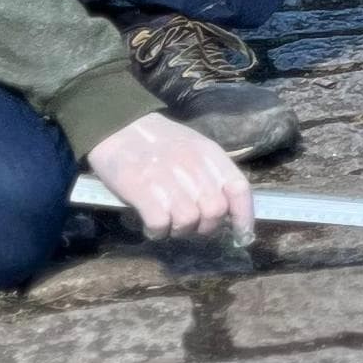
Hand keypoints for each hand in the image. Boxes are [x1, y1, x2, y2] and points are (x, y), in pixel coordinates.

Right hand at [86, 110, 253, 242]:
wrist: (117, 126)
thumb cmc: (158, 142)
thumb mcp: (194, 148)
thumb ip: (211, 175)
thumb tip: (226, 211)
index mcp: (210, 154)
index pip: (239, 189)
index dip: (244, 217)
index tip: (242, 236)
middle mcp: (193, 166)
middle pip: (215, 212)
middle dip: (205, 228)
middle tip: (190, 226)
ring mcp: (167, 178)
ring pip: (189, 221)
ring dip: (180, 231)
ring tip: (169, 224)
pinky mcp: (141, 190)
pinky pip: (161, 225)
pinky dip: (157, 232)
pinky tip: (152, 226)